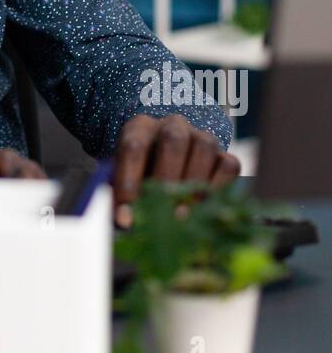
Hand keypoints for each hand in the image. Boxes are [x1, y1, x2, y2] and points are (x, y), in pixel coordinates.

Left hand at [113, 113, 240, 227]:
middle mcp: (172, 127)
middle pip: (173, 139)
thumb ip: (124, 202)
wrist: (166, 177)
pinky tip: (207, 209)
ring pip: (205, 146)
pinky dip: (220, 187)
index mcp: (140, 128)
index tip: (126, 215)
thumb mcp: (125, 186)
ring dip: (195, 182)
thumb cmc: (139, 181)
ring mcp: (201, 138)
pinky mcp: (223, 155)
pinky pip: (229, 165)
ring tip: (185, 214)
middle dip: (168, 178)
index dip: (129, 181)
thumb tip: (126, 225)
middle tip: (163, 212)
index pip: (133, 146)